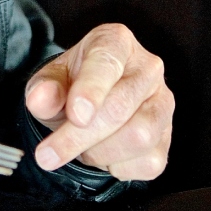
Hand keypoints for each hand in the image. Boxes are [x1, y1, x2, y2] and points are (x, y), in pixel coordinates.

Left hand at [23, 23, 171, 180]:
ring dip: (99, 153)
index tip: (76, 116)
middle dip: (79, 137)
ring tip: (82, 147)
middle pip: (120, 107)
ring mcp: (163, 103)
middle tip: (47, 156)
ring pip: (139, 137)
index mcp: (117, 43)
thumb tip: (42, 99)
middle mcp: (148, 68)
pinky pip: (148, 162)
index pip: (107, 64)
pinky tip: (105, 154)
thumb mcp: (51, 82)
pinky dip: (118, 167)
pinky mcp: (168, 136)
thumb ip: (45, 89)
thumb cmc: (72, 86)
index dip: (91, 91)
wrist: (92, 103)